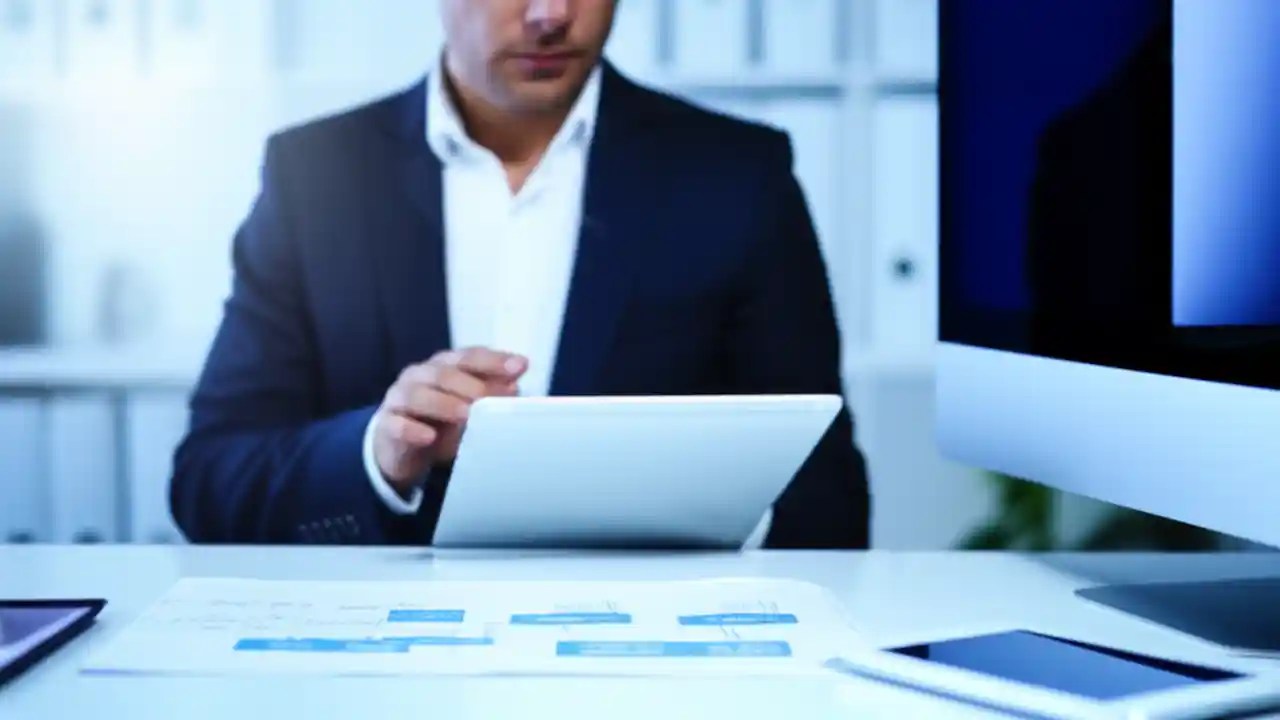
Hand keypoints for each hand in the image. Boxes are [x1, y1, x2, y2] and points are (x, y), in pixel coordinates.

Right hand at [373, 347, 526, 492]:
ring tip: (466, 415)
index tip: (520, 366)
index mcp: (444, 365)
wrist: (399, 448)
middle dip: (472, 385)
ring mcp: (399, 398)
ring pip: (418, 395)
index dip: (495, 360)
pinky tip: (429, 437)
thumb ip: (490, 394)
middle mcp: (420, 375)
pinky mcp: (386, 425)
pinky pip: (396, 424)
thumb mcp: (469, 408)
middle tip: (493, 398)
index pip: (470, 357)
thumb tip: (515, 385)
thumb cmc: (440, 421)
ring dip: (444, 404)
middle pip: (444, 373)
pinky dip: (412, 429)